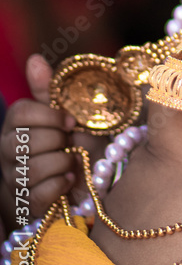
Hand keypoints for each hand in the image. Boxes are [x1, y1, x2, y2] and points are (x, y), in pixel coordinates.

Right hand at [0, 55, 81, 222]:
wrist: (90, 177)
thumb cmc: (75, 140)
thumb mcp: (66, 111)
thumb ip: (48, 88)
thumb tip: (34, 59)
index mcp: (15, 126)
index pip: (20, 113)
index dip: (49, 115)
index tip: (71, 120)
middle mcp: (8, 152)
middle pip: (26, 142)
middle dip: (58, 141)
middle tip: (71, 142)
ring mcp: (14, 180)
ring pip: (33, 168)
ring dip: (63, 163)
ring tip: (73, 160)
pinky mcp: (26, 205)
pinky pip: (40, 193)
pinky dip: (60, 184)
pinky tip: (69, 179)